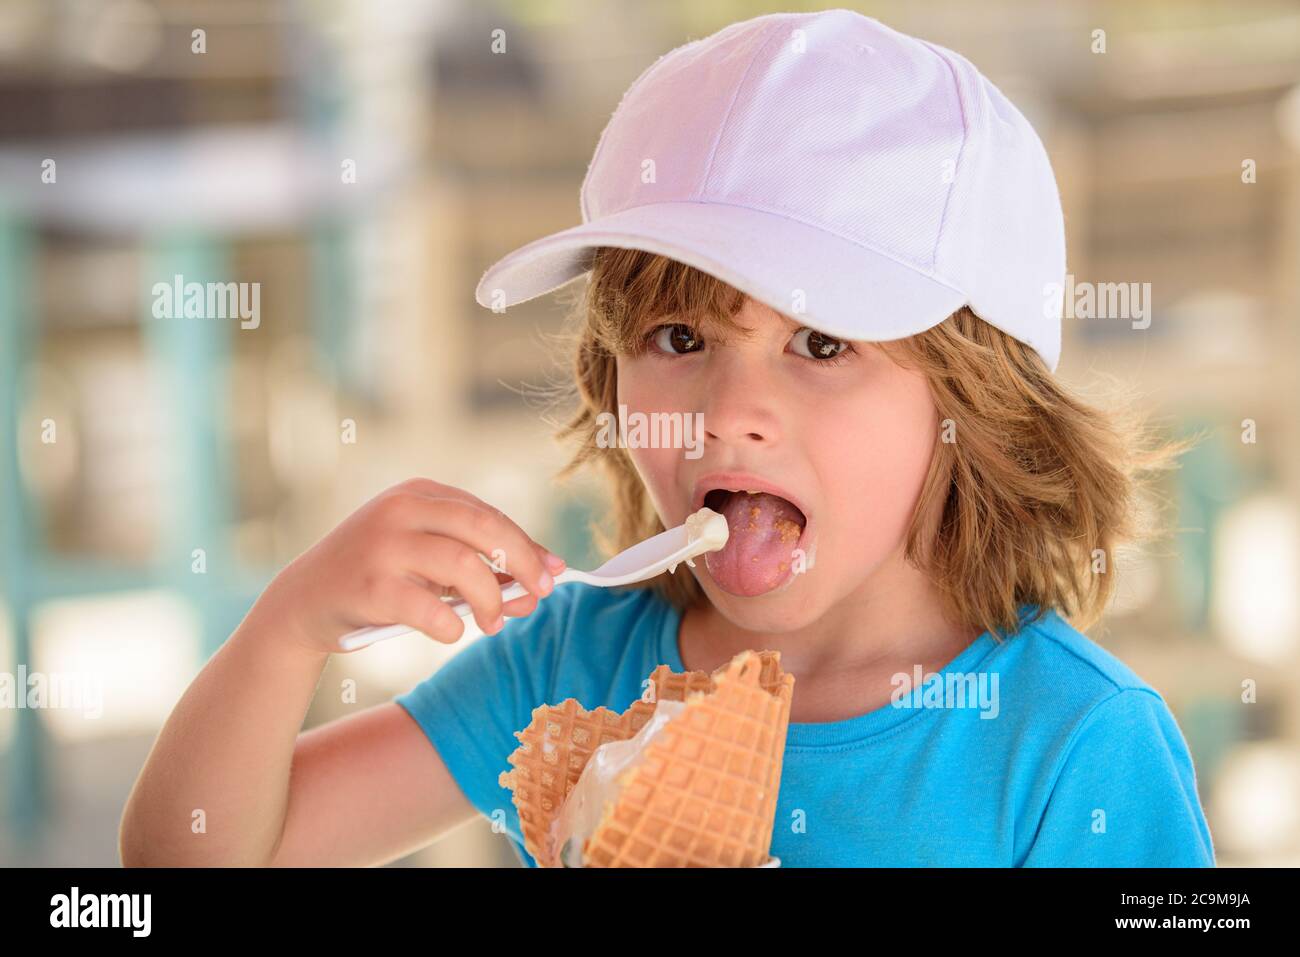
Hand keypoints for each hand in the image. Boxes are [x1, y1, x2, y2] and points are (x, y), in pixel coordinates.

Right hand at [258, 478, 566, 652]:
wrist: (303, 603)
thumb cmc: (379, 580)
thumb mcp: (427, 561)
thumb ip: (481, 564)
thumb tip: (546, 578)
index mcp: (419, 494)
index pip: (488, 514)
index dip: (527, 545)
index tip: (552, 575)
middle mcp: (401, 509)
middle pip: (483, 528)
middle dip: (521, 563)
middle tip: (538, 597)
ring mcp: (383, 545)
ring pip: (463, 565)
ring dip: (489, 600)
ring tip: (491, 624)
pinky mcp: (369, 586)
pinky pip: (431, 610)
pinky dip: (451, 626)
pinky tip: (450, 632)